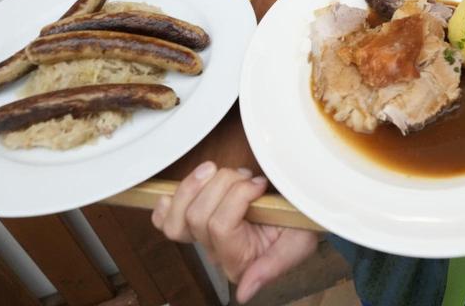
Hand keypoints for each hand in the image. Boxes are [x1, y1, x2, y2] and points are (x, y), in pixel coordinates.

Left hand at [151, 162, 318, 302]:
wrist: (296, 208)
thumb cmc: (299, 224)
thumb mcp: (298, 244)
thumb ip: (272, 267)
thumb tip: (244, 293)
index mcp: (239, 260)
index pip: (220, 226)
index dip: (239, 196)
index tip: (261, 184)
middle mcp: (216, 252)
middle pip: (197, 216)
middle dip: (222, 185)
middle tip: (246, 177)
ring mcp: (202, 237)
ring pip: (178, 216)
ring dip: (198, 184)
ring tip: (222, 172)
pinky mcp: (193, 220)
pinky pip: (165, 220)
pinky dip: (169, 203)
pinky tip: (181, 191)